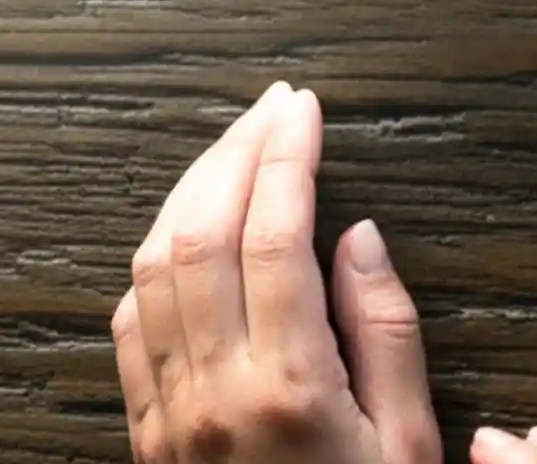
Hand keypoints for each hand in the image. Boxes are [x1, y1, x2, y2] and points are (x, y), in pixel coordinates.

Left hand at [111, 82, 439, 463]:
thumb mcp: (409, 440)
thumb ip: (386, 331)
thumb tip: (359, 236)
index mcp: (288, 385)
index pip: (273, 233)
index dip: (288, 157)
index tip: (305, 111)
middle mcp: (212, 387)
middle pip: (203, 229)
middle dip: (238, 150)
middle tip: (274, 107)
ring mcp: (167, 408)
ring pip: (153, 263)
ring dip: (191, 189)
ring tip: (234, 147)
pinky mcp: (146, 427)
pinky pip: (128, 319)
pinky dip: (152, 255)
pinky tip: (184, 231)